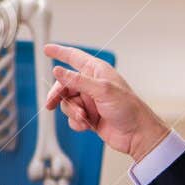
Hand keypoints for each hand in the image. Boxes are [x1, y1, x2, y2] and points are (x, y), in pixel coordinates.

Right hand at [41, 44, 169, 162]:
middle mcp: (92, 85)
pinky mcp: (89, 116)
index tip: (46, 49)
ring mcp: (90, 101)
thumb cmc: (128, 109)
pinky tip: (87, 125)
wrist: (137, 135)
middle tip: (51, 104)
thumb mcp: (102, 90)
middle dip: (58, 95)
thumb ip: (78, 80)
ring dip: (72, 111)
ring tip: (84, 117)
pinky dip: (76, 122)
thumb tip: (58, 70)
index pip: (74, 57)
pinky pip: (73, 117)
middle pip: (64, 85)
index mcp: (97, 72)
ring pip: (67, 103)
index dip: (60, 52)